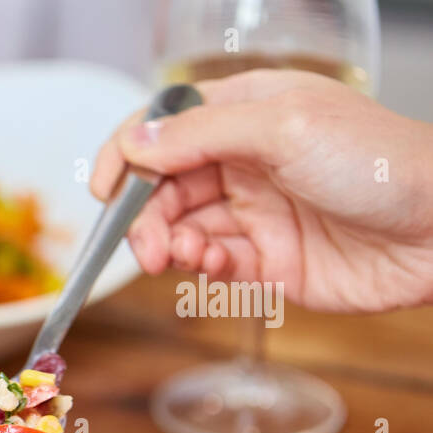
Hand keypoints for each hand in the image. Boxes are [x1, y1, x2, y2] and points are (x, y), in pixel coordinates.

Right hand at [91, 69, 432, 313]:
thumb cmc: (380, 162)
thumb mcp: (282, 128)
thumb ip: (200, 136)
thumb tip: (134, 145)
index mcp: (247, 113)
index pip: (165, 129)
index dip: (127, 156)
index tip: (104, 188)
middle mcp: (246, 161)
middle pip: (163, 186)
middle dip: (144, 215)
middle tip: (146, 245)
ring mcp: (256, 212)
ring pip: (182, 228)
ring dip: (169, 243)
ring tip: (178, 257)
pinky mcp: (269, 261)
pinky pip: (212, 264)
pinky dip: (201, 267)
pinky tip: (212, 266)